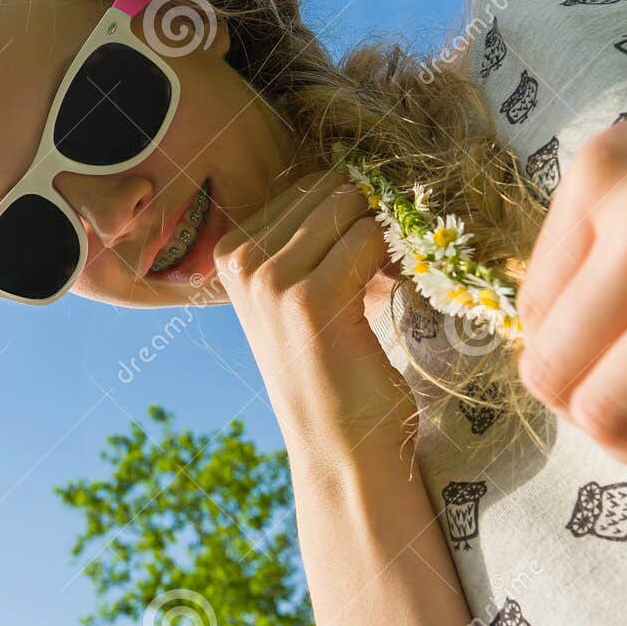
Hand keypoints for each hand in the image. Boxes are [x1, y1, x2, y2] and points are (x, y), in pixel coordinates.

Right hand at [212, 168, 414, 474]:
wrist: (339, 447)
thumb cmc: (331, 370)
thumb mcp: (300, 294)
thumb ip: (314, 239)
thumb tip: (365, 178)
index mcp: (231, 253)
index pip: (306, 186)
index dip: (348, 212)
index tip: (362, 257)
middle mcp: (241, 261)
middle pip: (328, 190)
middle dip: (367, 217)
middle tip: (383, 268)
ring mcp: (270, 280)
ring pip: (350, 209)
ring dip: (384, 238)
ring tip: (386, 284)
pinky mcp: (310, 300)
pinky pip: (369, 239)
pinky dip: (395, 258)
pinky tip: (393, 295)